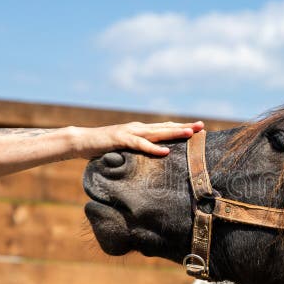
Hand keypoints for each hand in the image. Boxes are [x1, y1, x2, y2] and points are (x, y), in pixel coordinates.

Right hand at [72, 121, 203, 157]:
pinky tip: (165, 151)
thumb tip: (152, 158)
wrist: (81, 141)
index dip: (181, 126)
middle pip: (166, 127)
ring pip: (157, 132)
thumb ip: (138, 150)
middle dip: (184, 126)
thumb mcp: (125, 148)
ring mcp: (130, 132)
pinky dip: (153, 148)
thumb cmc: (103, 147)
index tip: (199, 128)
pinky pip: (140, 145)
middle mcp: (138, 128)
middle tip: (202, 126)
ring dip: (174, 133)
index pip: (165, 127)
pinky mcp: (121, 140)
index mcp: (140, 130)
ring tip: (189, 134)